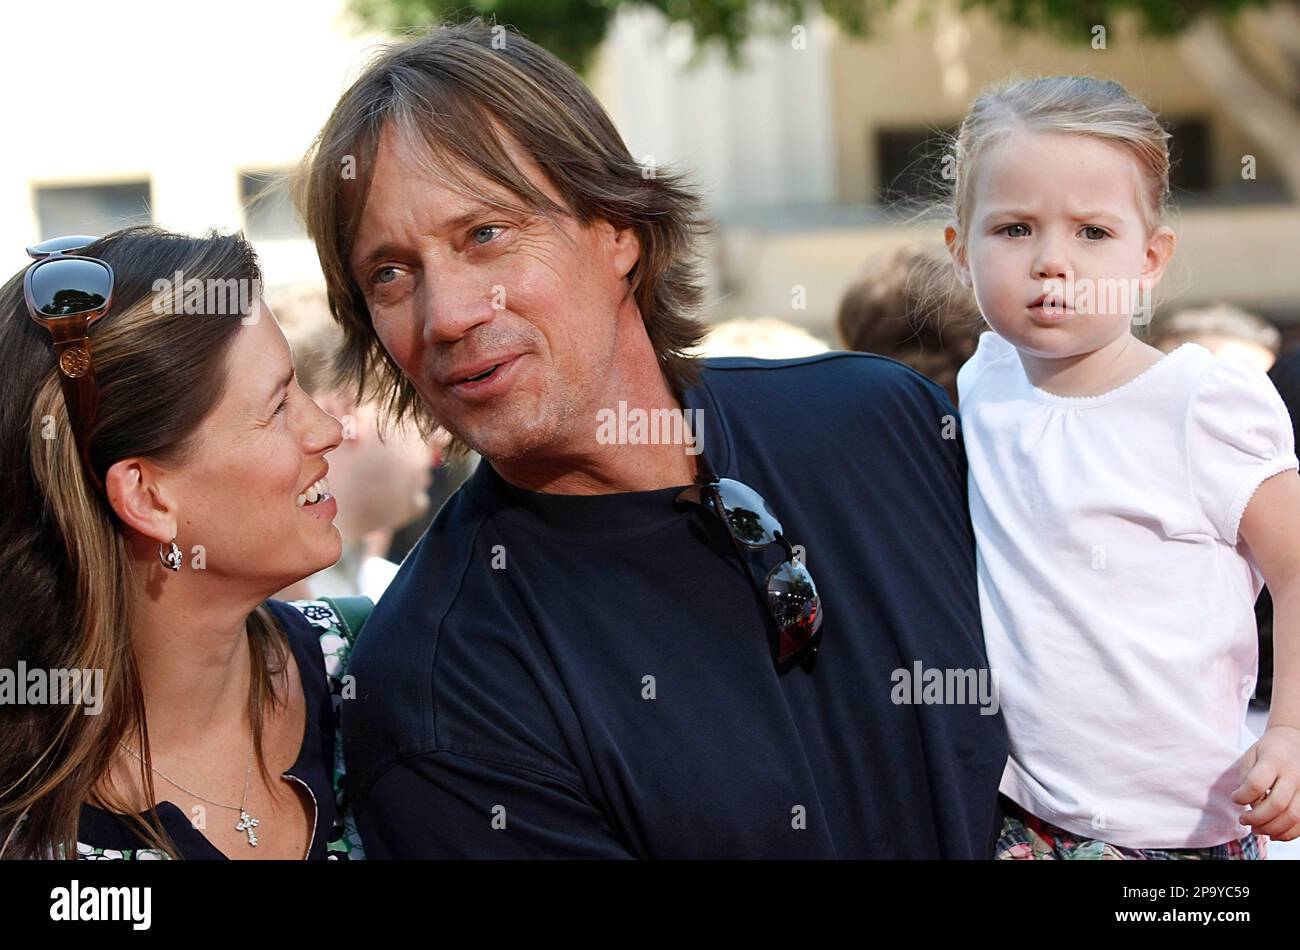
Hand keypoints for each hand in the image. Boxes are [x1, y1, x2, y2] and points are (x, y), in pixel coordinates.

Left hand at [1233, 725, 1299, 839]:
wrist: (1294, 741)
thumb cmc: (1267, 751)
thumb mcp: (1251, 756)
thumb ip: (1248, 779)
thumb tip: (1250, 806)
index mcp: (1274, 760)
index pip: (1257, 783)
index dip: (1242, 796)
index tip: (1234, 798)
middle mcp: (1294, 774)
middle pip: (1277, 804)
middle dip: (1256, 818)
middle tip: (1243, 820)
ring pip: (1293, 817)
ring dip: (1271, 828)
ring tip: (1255, 829)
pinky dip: (1288, 833)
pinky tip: (1272, 833)